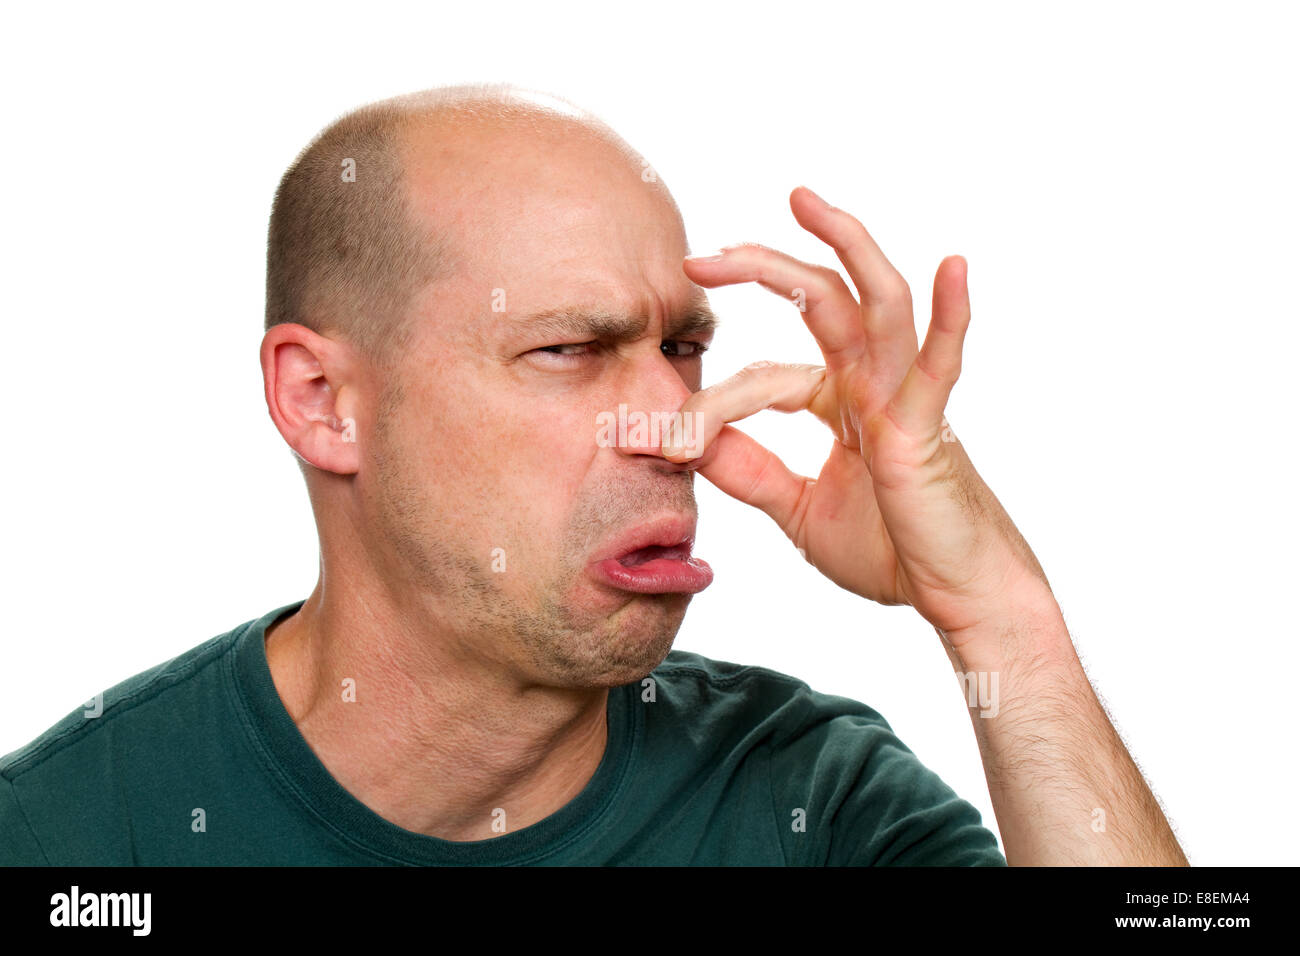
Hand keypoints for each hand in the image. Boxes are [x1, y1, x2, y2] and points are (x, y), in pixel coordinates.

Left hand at [669, 187, 1048, 637]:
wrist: (951, 593)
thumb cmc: (890, 548)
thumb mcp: (796, 509)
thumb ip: (749, 472)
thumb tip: (689, 444)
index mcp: (840, 399)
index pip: (759, 380)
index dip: (704, 408)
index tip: (652, 443)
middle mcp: (871, 382)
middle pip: (818, 300)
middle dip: (760, 268)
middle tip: (699, 256)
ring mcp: (903, 396)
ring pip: (876, 302)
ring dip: (844, 246)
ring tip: (803, 200)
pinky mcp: (928, 427)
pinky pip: (941, 363)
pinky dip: (951, 316)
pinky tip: (953, 266)